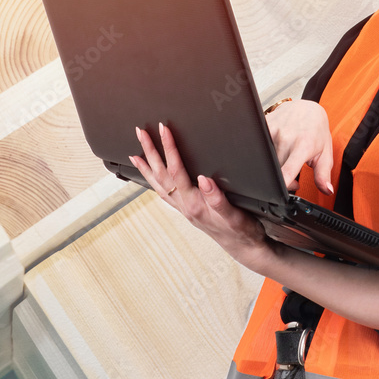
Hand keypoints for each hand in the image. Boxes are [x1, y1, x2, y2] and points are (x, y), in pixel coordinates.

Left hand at [129, 123, 274, 270]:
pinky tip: (151, 176)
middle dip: (150, 152)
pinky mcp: (186, 210)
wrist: (243, 248)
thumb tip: (204, 180)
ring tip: (135, 154)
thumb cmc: (241, 231)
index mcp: (194, 203)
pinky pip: (164, 193)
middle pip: (161, 175)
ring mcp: (183, 208)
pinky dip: (154, 182)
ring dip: (146, 167)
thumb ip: (218, 199)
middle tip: (141, 132)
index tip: (164, 130)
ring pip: (158, 184)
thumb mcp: (235, 215)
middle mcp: (184, 206)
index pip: (176, 170)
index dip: (169, 148)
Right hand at [266, 99, 333, 194]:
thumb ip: (324, 174)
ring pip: (267, 159)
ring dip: (274, 166)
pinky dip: (266, 154)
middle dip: (282, 179)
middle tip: (292, 179)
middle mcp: (287, 137)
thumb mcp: (325, 153)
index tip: (281, 192)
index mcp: (303, 145)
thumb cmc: (317, 131)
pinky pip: (260, 146)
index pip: (288, 170)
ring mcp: (273, 130)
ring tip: (285, 162)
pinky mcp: (265, 125)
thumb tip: (327, 190)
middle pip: (276, 169)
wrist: (307, 108)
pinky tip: (276, 151)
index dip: (284, 183)